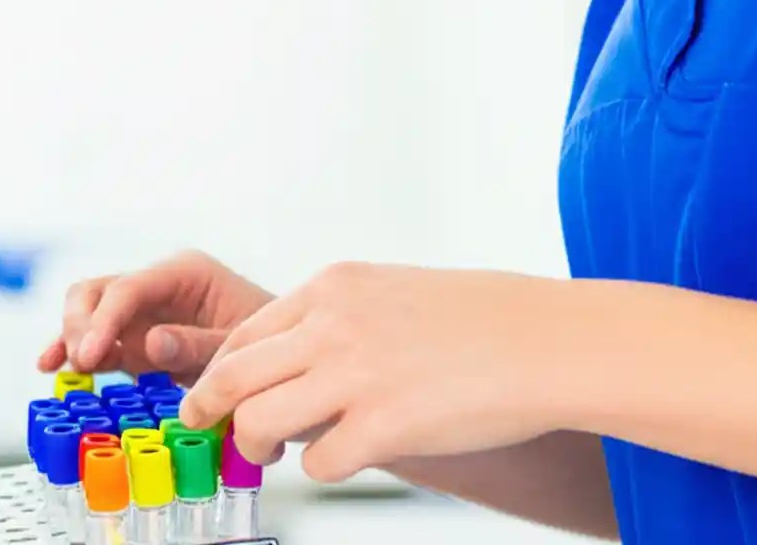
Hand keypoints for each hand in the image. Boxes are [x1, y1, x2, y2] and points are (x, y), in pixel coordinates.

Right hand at [37, 250, 274, 384]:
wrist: (281, 359)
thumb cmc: (268, 343)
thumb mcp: (239, 344)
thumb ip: (196, 344)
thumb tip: (150, 341)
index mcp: (186, 272)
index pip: (130, 287)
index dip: (102, 319)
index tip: (89, 355)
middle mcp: (159, 284)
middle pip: (99, 290)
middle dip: (80, 324)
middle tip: (80, 362)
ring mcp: (145, 311)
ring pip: (89, 309)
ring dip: (70, 335)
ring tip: (61, 368)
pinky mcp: (137, 338)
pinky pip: (97, 338)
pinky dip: (75, 350)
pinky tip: (53, 367)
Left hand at [179, 262, 573, 482]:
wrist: (551, 341)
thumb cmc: (487, 320)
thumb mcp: (394, 291)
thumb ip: (339, 317)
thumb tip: (294, 361)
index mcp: (335, 288)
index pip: (244, 334)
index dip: (218, 371)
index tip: (214, 395)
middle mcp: (334, 325)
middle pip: (230, 377)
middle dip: (207, 412)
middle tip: (205, 431)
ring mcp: (356, 375)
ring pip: (257, 421)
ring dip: (255, 445)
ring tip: (274, 453)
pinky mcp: (384, 425)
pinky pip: (319, 461)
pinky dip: (323, 467)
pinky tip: (349, 457)